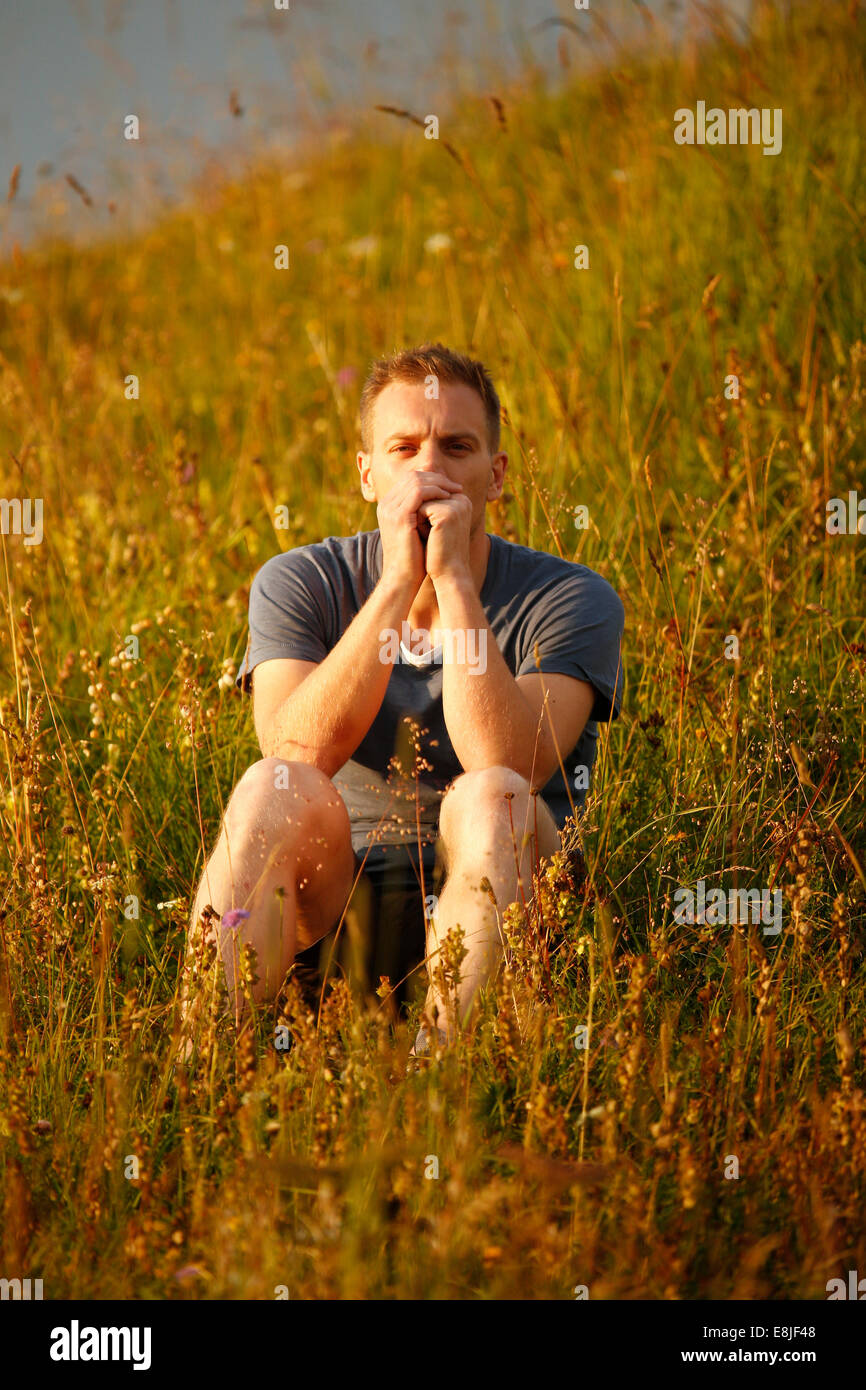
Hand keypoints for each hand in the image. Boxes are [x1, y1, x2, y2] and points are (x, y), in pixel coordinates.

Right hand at [377, 470, 463, 593]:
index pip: (410, 479)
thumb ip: (423, 513)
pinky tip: (448, 497)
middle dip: (437, 478)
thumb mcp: (417, 529)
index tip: (450, 486)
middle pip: (413, 476)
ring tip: (455, 491)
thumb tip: (441, 500)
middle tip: (455, 485)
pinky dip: (436, 491)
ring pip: (416, 481)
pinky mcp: (399, 516)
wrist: (402, 577)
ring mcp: (390, 509)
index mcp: (388, 506)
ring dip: (439, 483)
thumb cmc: (413, 557)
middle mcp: (386, 504)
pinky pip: (419, 492)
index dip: (432, 479)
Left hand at [419, 491, 472, 584]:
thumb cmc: (439, 552)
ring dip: (417, 517)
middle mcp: (462, 499)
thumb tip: (409, 491)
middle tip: (427, 533)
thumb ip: (429, 505)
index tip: (429, 529)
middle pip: (425, 494)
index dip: (421, 510)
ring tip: (428, 536)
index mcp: (461, 500)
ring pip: (422, 500)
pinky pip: (421, 508)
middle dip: (419, 512)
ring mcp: (456, 505)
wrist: (449, 574)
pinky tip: (428, 537)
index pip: (430, 492)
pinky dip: (418, 523)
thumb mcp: (434, 524)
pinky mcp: (447, 513)